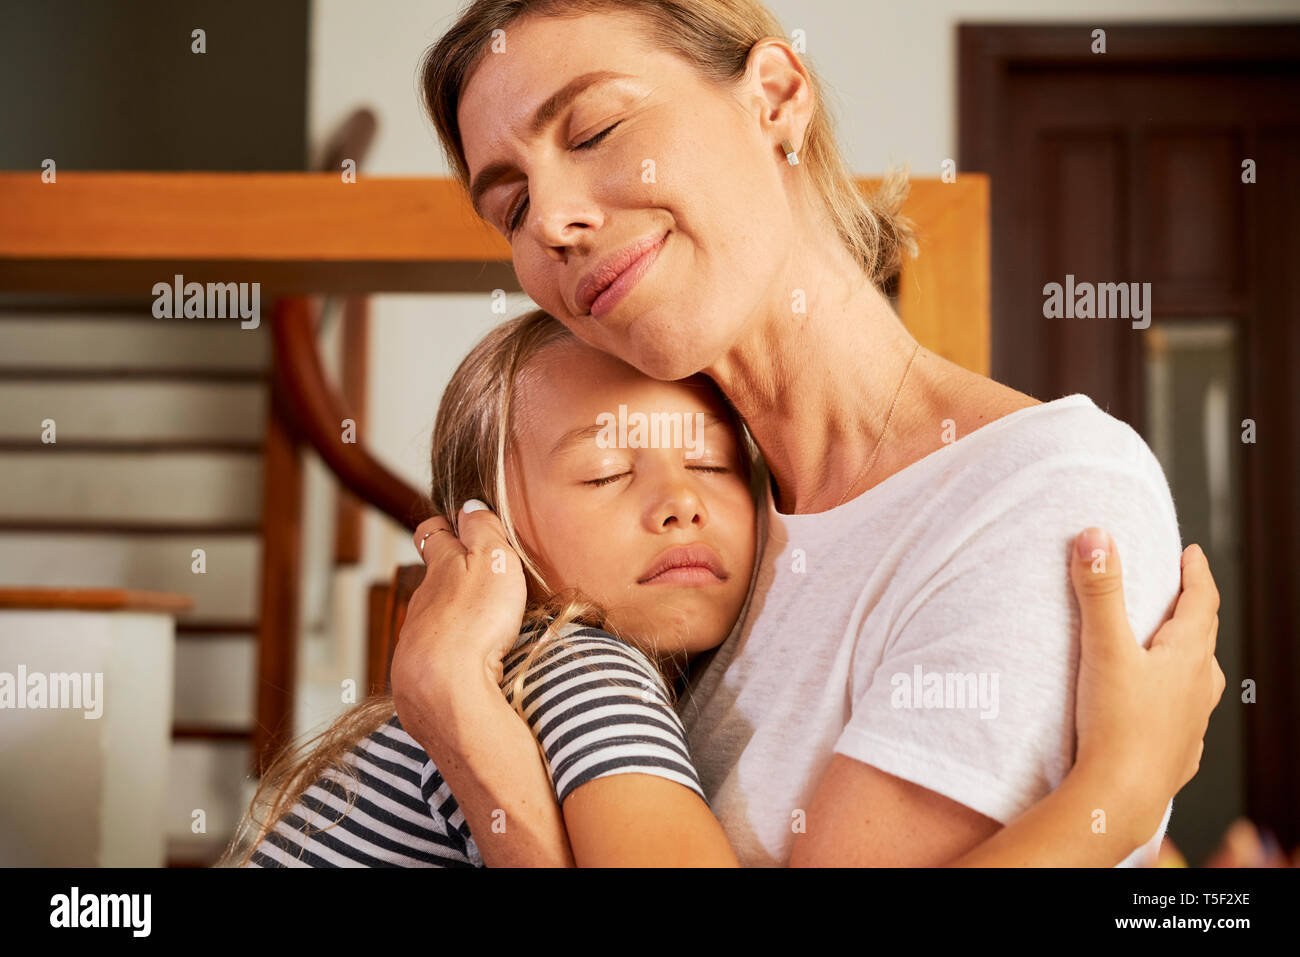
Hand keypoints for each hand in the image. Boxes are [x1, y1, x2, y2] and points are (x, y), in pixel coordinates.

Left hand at [391, 501, 527, 713]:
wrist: (445, 689)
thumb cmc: (475, 620)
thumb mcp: (492, 561)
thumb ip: (482, 529)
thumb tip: (470, 505)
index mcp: (439, 568)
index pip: (432, 534)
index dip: (443, 525)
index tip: (458, 524)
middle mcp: (420, 599)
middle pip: (431, 579)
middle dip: (450, 576)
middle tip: (479, 579)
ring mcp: (414, 636)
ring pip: (430, 617)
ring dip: (450, 618)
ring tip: (478, 627)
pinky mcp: (415, 673)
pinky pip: (431, 654)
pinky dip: (447, 653)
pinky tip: (464, 663)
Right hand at [1068, 527, 1224, 841]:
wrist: (1120, 797)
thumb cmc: (1116, 726)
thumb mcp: (1103, 647)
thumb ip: (1099, 590)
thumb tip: (1096, 536)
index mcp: (1188, 656)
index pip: (1202, 602)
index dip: (1196, 573)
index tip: (1190, 554)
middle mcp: (1198, 688)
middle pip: (1203, 638)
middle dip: (1190, 609)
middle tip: (1174, 591)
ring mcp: (1190, 723)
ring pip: (1198, 679)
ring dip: (1187, 656)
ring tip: (1168, 649)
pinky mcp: (1175, 752)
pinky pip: (1183, 717)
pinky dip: (1175, 700)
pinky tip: (1158, 707)